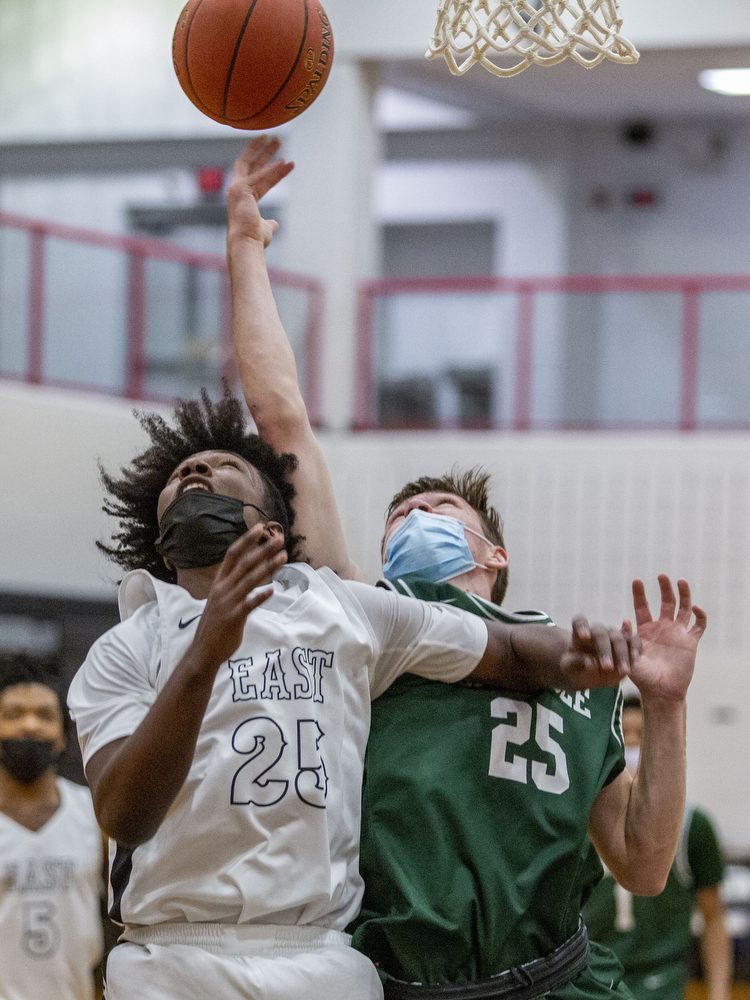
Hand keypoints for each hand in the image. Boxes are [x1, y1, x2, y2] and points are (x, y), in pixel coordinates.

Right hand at [192, 524, 286, 667]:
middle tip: (280, 539)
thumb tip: (248, 573)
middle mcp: (222, 589)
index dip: (246, 540)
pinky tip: (273, 591)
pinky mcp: (233, 618)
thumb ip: (232, 586)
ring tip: (283, 557)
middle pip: (244, 563)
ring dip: (268, 568)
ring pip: (249, 580)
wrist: (203, 651)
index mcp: (219, 582)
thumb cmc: (215, 624)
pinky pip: (249, 605)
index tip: (259, 527)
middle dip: (263, 550)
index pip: (232, 555)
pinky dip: (260, 597)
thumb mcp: (220, 599)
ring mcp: (227, 603)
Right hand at [226, 135, 294, 247]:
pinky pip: (260, 176)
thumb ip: (269, 223)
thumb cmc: (254, 238)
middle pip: (251, 164)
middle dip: (264, 151)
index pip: (259, 177)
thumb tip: (275, 224)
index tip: (283, 159)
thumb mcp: (266, 228)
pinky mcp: (240, 189)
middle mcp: (237, 189)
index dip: (272, 168)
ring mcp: (236, 188)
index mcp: (243, 196)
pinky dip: (272, 170)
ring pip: (254, 164)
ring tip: (279, 140)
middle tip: (277, 140)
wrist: (246, 243)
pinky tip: (284, 163)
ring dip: (267, 152)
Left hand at [560, 617, 640, 689]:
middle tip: (606, 667)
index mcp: (580, 635)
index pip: (579, 622)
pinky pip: (634, 640)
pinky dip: (636, 648)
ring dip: (622, 654)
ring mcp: (613, 637)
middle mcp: (597, 633)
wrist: (590, 677)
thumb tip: (589, 662)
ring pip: (619, 637)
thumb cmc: (577, 670)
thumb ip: (576, 664)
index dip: (582, 626)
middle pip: (601, 633)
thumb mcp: (570, 669)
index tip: (584, 637)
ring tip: (623, 671)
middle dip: (604, 650)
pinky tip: (635, 660)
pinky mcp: (627, 644)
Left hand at [628, 574, 706, 703]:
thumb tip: (624, 621)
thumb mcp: (630, 656)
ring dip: (684, 595)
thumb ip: (627, 639)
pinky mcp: (691, 642)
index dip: (640, 594)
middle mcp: (662, 628)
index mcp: (646, 630)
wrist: (661, 692)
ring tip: (681, 581)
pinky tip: (696, 607)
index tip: (636, 581)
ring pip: (683, 609)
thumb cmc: (642, 677)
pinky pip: (699, 625)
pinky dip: (700, 615)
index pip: (642, 607)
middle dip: (664, 588)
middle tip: (661, 576)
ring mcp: (678, 633)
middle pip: (666, 602)